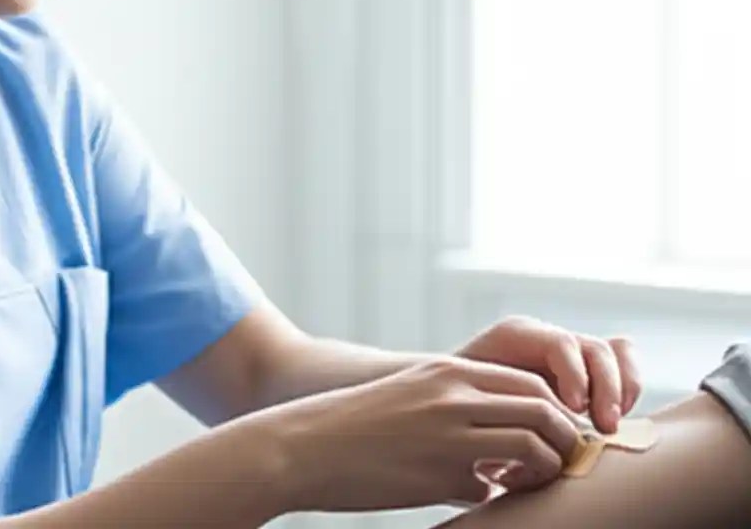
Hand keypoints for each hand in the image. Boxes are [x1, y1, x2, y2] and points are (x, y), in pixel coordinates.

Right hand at [267, 356, 582, 512]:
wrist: (304, 447)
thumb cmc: (355, 426)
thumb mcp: (411, 395)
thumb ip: (458, 407)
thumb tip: (500, 446)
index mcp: (449, 372)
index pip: (531, 382)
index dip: (555, 410)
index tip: (554, 434)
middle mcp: (455, 396)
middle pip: (543, 410)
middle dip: (564, 440)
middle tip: (560, 462)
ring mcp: (450, 435)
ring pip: (532, 445)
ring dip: (545, 468)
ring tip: (528, 483)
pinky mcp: (439, 475)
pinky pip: (492, 487)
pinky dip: (499, 495)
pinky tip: (482, 496)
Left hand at [456, 316, 642, 433]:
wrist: (451, 408)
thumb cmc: (454, 408)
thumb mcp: (466, 403)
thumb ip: (493, 410)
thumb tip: (517, 447)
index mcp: (515, 337)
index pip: (560, 343)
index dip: (574, 374)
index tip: (574, 410)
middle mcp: (545, 339)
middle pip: (594, 348)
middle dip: (606, 387)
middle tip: (603, 426)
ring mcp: (568, 354)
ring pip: (615, 353)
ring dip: (621, 390)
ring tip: (609, 427)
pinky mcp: (586, 372)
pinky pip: (622, 366)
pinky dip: (627, 390)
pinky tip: (612, 421)